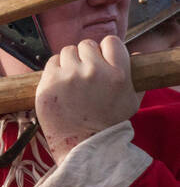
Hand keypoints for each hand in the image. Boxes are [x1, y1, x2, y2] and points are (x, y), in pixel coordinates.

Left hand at [35, 36, 142, 162]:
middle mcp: (93, 71)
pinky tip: (60, 85)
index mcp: (117, 74)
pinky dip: (55, 70)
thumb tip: (137, 53)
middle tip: (85, 74)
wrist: (83, 144)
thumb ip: (134, 76)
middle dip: (85, 56)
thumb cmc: (108, 124)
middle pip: (86, 45)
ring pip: (67, 52)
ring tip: (72, 81)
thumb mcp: (131, 101)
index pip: (111, 41)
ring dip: (69, 62)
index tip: (102, 60)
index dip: (105, 50)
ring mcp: (69, 76)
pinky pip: (51, 62)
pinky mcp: (49, 82)